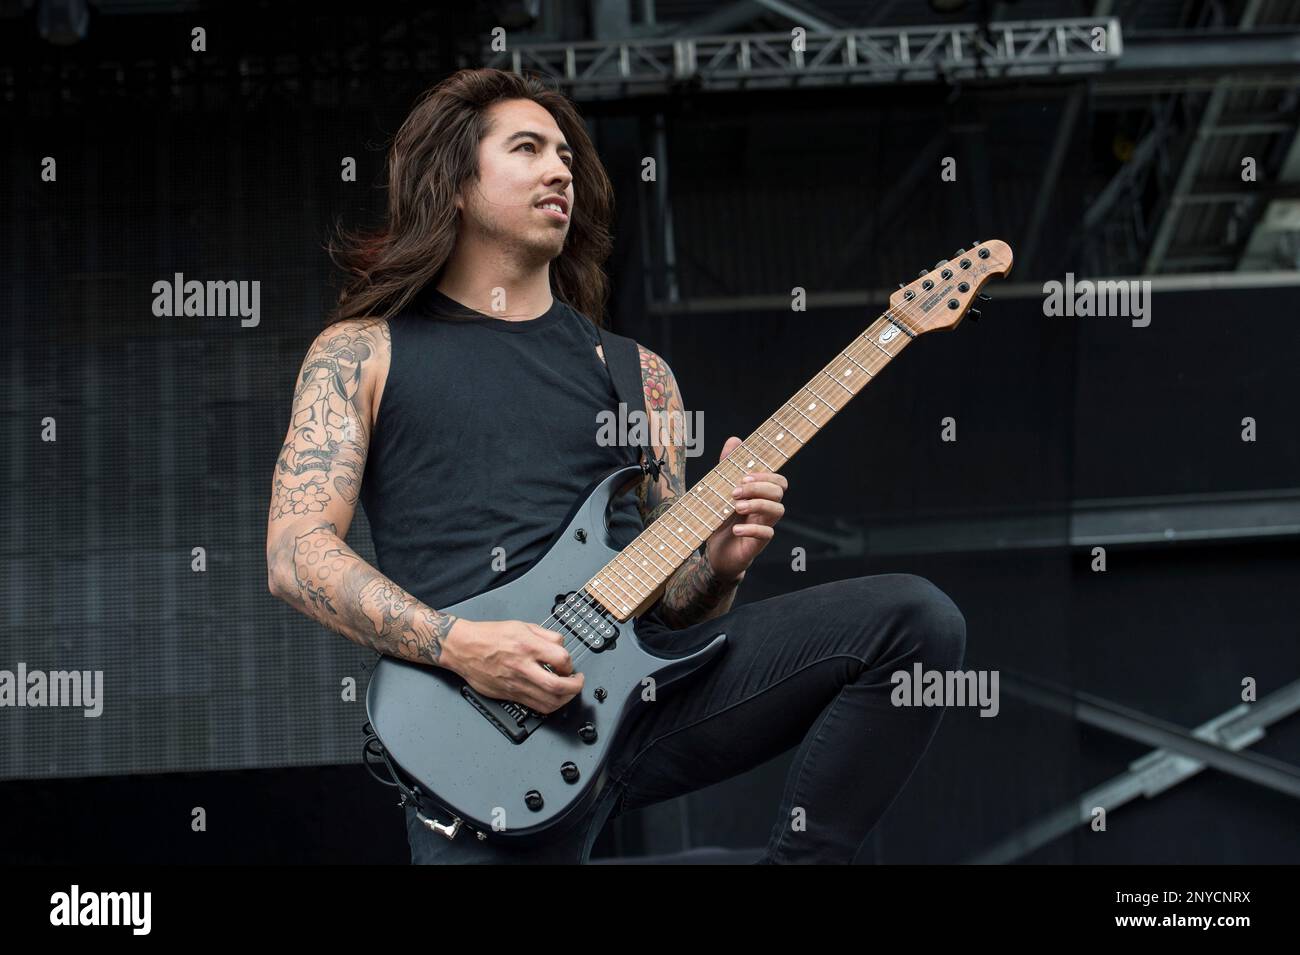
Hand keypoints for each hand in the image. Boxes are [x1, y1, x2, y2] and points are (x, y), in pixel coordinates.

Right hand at [442, 619, 584, 714]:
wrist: (463, 648)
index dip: (571, 663)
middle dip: (575, 686)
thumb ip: (545, 635)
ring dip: (565, 699)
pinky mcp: (510, 695)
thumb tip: (562, 645)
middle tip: (577, 681)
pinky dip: (549, 705)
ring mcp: (516, 684)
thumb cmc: (488, 636)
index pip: (562, 658)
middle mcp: (523, 667)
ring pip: (549, 702)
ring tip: (568, 691)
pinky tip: (551, 697)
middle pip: (558, 686)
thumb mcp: (521, 625)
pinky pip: (535, 707)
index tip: (570, 664)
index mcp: (527, 646)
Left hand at [704, 435, 786, 584]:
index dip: (767, 475)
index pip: (777, 480)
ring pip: (778, 510)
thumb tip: (735, 440)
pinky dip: (752, 529)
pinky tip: (736, 529)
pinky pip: (767, 534)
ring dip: (757, 505)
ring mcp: (764, 525)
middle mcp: (765, 509)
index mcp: (759, 495)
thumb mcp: (719, 491)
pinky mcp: (758, 544)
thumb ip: (728, 467)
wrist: (715, 555)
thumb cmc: (720, 521)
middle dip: (758, 487)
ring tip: (736, 507)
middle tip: (735, 492)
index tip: (745, 476)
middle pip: (779, 491)